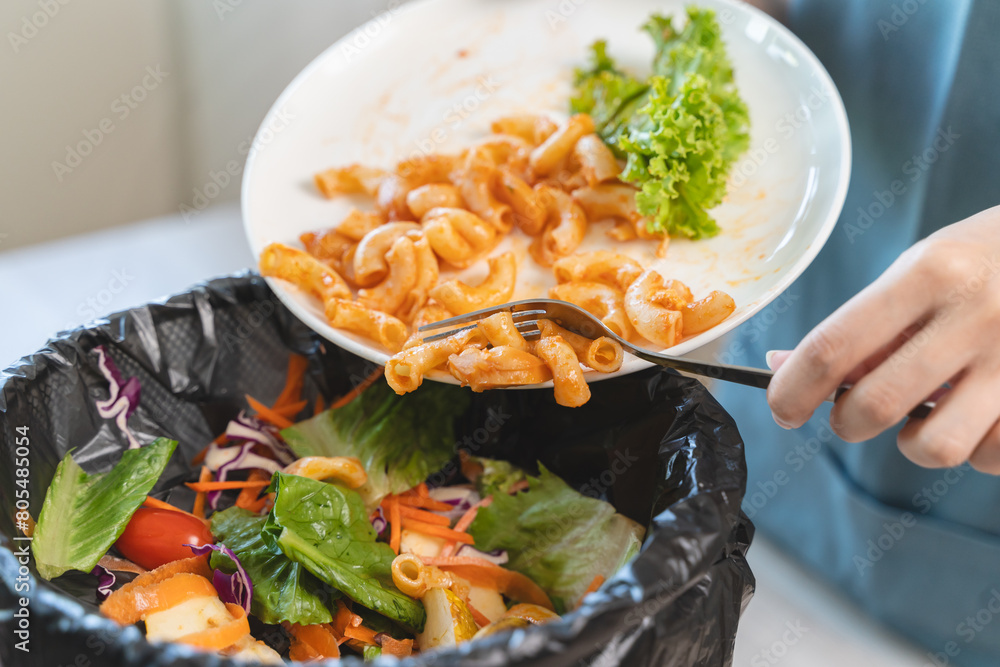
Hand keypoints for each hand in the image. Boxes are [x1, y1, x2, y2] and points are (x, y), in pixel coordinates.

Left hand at [766, 206, 999, 471]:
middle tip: (852, 413)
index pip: (833, 346)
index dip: (793, 389)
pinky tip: (976, 417)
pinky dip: (973, 449)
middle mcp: (976, 315)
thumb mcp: (920, 271)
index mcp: (930, 274)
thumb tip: (783, 368)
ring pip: (935, 446)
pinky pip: (991, 458)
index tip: (783, 409)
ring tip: (924, 416)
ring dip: (912, 443)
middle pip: (876, 404)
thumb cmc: (985, 262)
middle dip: (846, 422)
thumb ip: (860, 323)